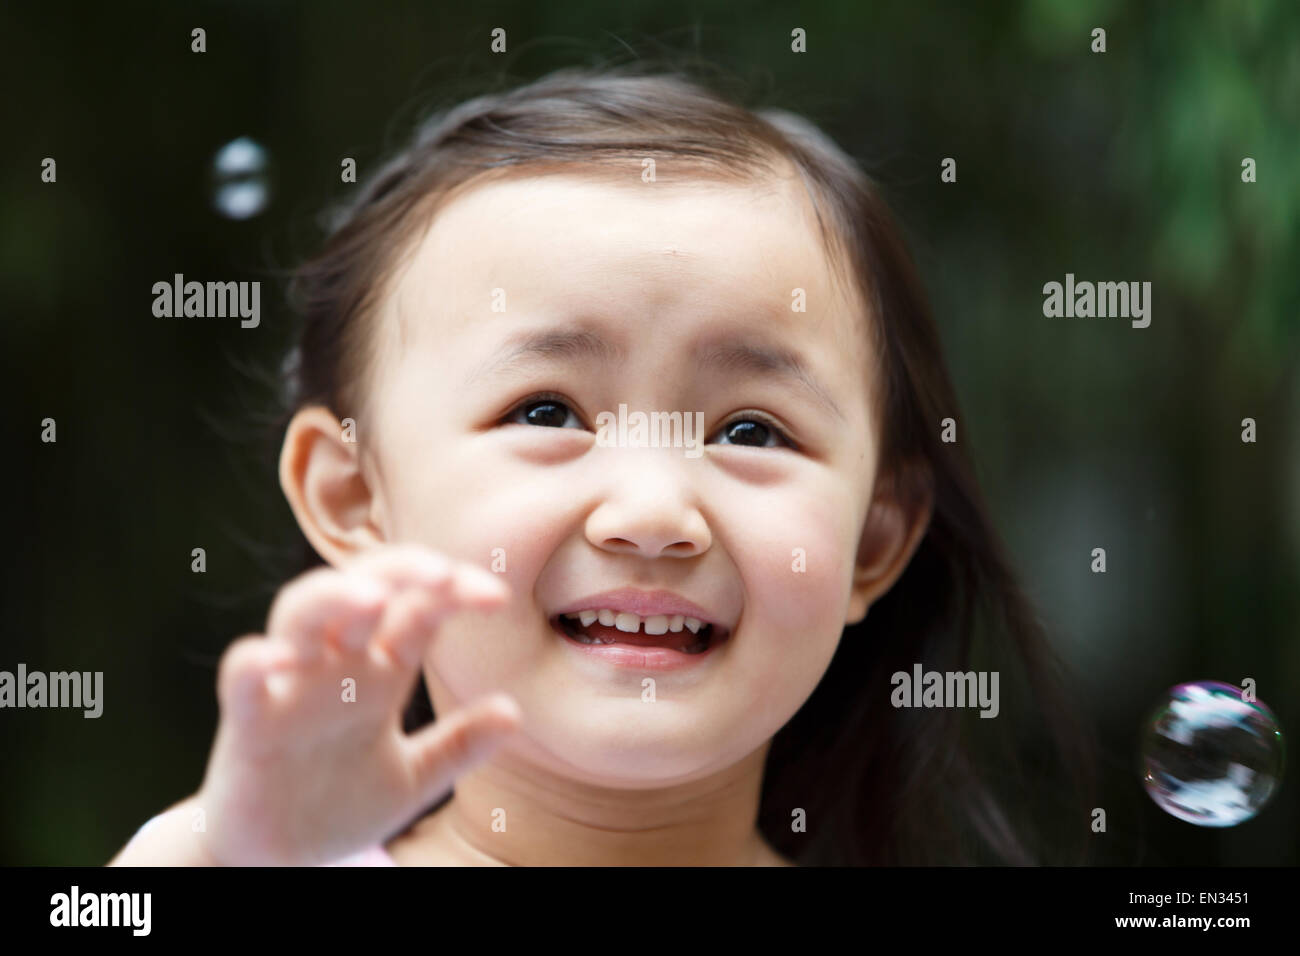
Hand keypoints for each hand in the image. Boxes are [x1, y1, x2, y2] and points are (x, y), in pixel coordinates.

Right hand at [192, 544, 520, 865]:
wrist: (276, 860)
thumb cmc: (338, 804)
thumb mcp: (413, 778)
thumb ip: (459, 744)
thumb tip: (515, 711)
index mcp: (378, 673)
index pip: (418, 609)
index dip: (454, 592)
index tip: (496, 598)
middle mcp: (336, 667)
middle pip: (362, 589)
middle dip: (400, 570)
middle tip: (442, 574)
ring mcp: (290, 690)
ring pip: (300, 615)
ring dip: (334, 597)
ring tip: (374, 596)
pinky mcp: (247, 724)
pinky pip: (240, 680)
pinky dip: (254, 661)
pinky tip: (279, 657)